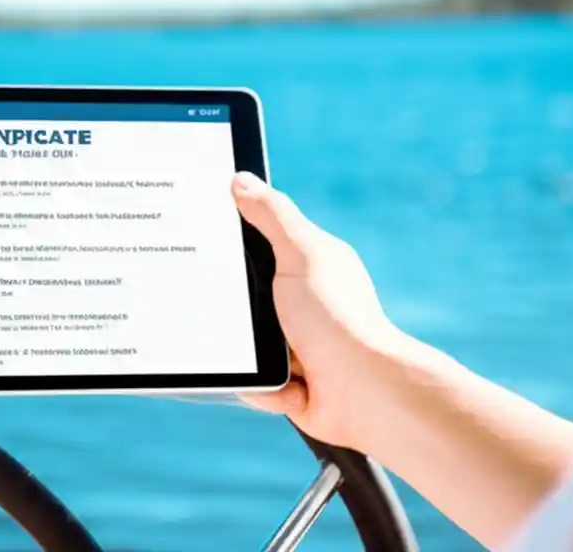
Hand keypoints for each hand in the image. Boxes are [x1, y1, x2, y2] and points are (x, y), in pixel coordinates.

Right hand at [232, 172, 416, 449]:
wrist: (368, 393)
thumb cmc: (337, 319)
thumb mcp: (301, 255)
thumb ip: (271, 216)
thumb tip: (241, 179)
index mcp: (309, 267)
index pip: (263, 243)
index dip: (234, 240)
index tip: (204, 237)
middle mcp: (304, 305)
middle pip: (247, 297)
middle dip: (233, 306)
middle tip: (220, 303)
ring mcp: (299, 347)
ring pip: (245, 344)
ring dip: (246, 354)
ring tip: (259, 355)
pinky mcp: (293, 386)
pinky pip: (256, 383)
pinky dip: (264, 387)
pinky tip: (285, 385)